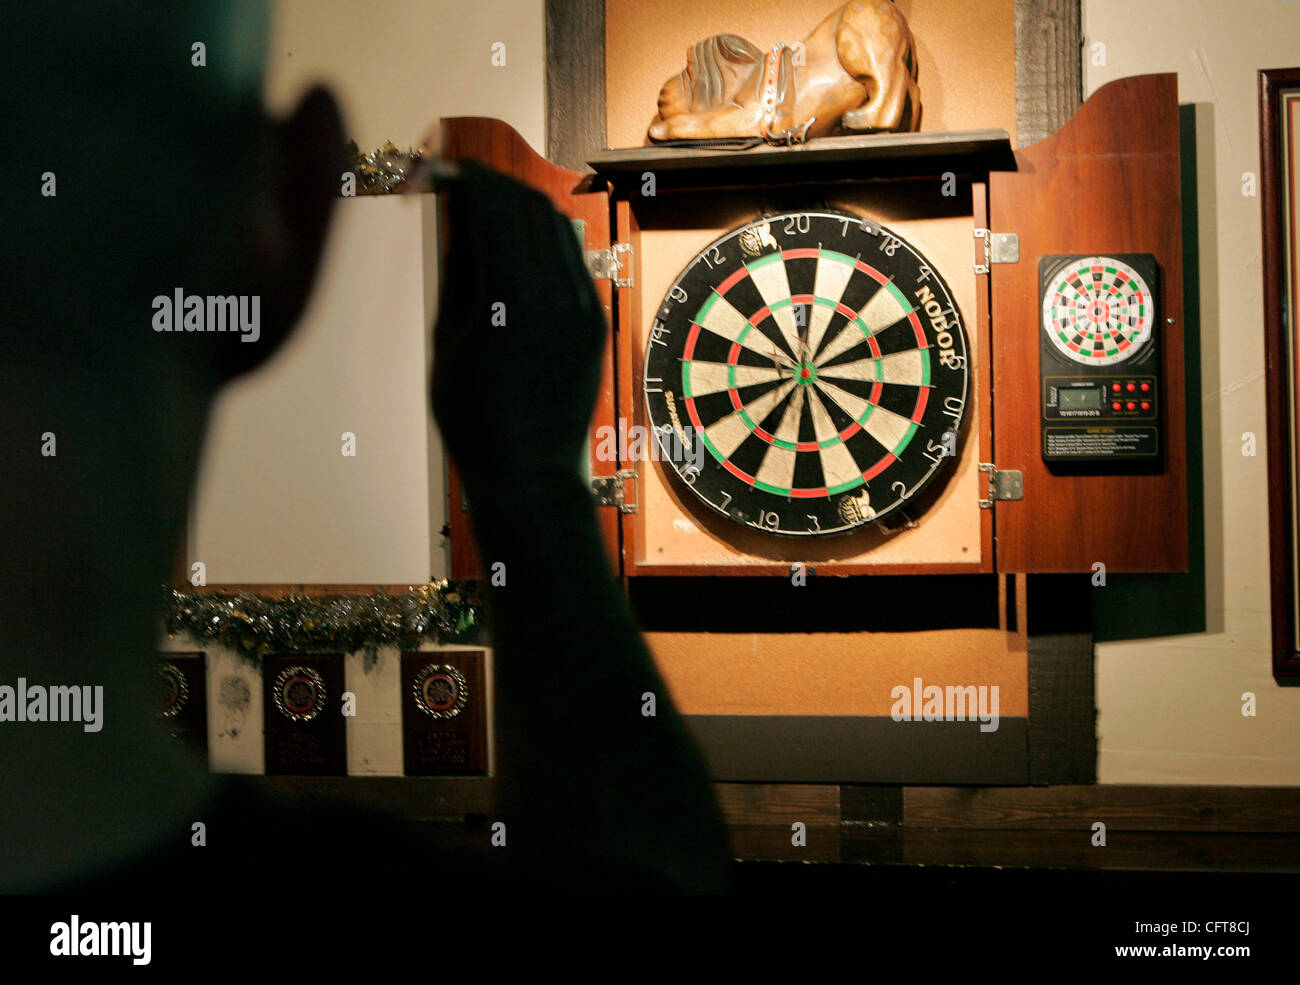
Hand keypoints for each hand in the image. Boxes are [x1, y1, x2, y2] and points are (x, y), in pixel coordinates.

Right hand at [431, 161, 604, 493]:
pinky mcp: (596, 322)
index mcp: (513, 301)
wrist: (531, 475)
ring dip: (520, 207)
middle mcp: (559, 297)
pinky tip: (514, 246)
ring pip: (558, 227)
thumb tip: (456, 214)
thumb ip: (458, 270)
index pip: (494, 207)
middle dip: (492, 184)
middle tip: (457, 182)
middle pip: (530, 205)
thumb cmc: (477, 422)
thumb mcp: (448, 340)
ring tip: (483, 209)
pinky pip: (572, 259)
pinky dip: (542, 239)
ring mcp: (585, 309)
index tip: (437, 172)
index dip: (464, 179)